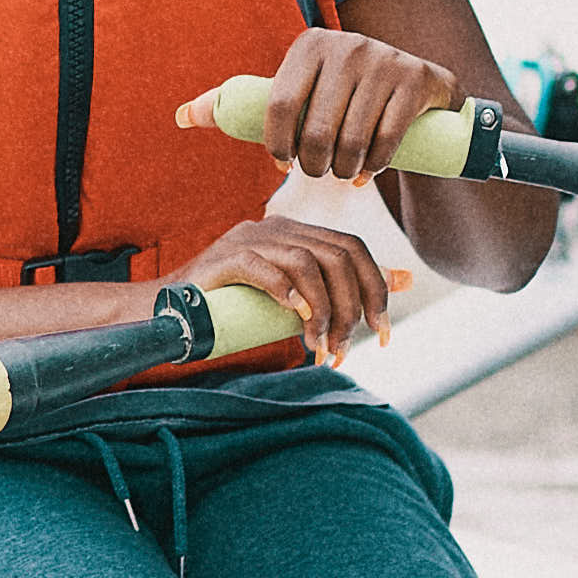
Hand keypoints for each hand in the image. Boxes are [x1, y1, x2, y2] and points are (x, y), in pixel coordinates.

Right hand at [173, 212, 397, 364]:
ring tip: (318, 348)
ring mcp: (249, 238)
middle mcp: (276, 227)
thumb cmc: (238, 308)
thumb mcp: (299, 297)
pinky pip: (265, 267)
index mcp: (295, 232)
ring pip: (307, 262)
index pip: (353, 248)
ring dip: (322, 312)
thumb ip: (342, 287)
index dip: (376, 289)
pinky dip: (287, 293)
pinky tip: (295, 318)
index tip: (381, 334)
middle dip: (351, 308)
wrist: (173, 311)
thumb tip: (405, 278)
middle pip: (337, 255)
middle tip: (344, 349)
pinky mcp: (225, 257)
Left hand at [253, 25, 466, 182]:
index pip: (280, 105)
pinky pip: (388, 139)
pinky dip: (374, 167)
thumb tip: (179, 117)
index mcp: (308, 45)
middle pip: (317, 129)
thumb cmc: (337, 94)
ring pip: (353, 139)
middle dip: (313, 165)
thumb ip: (237, 103)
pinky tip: (365, 173)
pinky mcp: (415, 80)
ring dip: (343, 170)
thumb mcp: (295, 89)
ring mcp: (384, 60)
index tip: (282, 164)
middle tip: (317, 173)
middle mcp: (345, 45)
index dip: (277, 145)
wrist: (416, 84)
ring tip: (341, 173)